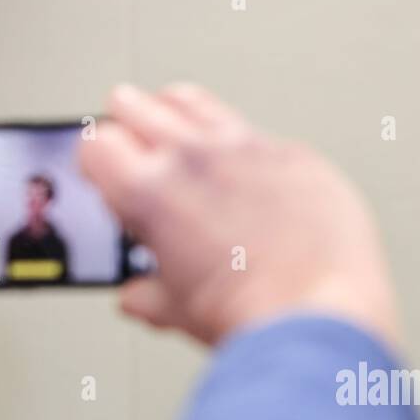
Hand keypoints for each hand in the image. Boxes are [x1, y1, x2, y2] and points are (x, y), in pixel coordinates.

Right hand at [79, 83, 400, 349]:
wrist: (321, 317)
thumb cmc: (254, 317)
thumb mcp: (181, 312)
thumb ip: (149, 296)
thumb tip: (137, 298)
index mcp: (151, 191)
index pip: (98, 144)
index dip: (99, 164)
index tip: (110, 180)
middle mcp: (196, 156)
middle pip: (138, 105)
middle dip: (130, 125)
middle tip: (137, 149)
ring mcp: (249, 148)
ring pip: (196, 103)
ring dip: (179, 115)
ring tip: (184, 141)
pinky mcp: (296, 156)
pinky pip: (257, 133)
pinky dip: (242, 149)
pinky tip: (250, 174)